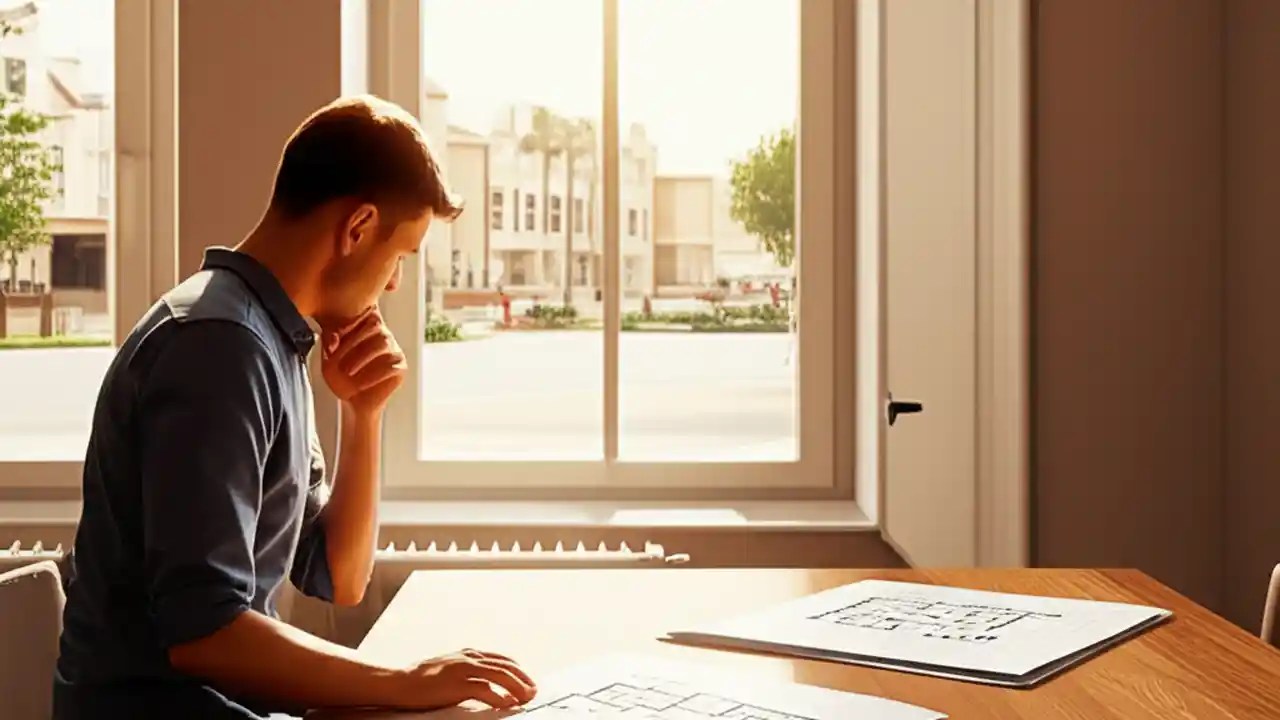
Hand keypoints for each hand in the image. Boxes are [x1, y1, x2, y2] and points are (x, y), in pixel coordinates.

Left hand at [319, 308, 406, 415]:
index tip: (333, 340)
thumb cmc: (341, 376)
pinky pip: (390, 365)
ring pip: (383, 342)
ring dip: (361, 358)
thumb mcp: (328, 358)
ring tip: (348, 373)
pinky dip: (373, 375)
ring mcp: (393, 349)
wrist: (353, 402)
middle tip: (338, 362)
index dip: (350, 322)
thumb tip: (334, 337)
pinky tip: (360, 384)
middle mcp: (382, 333)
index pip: (364, 312)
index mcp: (365, 326)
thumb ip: (329, 344)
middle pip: (374, 325)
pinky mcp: (400, 367)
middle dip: (353, 343)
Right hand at [390, 649, 537, 710]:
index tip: (527, 681)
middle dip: (523, 679)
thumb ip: (466, 669)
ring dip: (517, 688)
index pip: (501, 659)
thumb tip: (484, 681)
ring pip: (500, 676)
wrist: (399, 682)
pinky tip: (507, 706)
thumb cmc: (421, 678)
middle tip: (533, 691)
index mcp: (468, 653)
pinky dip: (500, 698)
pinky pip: (485, 691)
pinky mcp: (456, 684)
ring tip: (526, 698)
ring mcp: (463, 669)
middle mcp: (469, 658)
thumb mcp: (448, 666)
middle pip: (505, 666)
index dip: (518, 670)